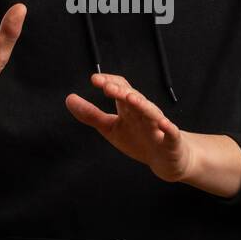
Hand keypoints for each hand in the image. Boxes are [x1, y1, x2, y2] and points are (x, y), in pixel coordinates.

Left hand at [65, 73, 192, 182]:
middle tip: (108, 88)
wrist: (166, 160)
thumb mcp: (110, 128)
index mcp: (130, 108)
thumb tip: (69, 98)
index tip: (94, 80)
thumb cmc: (139, 140)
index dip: (110, 83)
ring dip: (142, 105)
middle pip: (135, 99)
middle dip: (122, 92)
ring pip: (152, 113)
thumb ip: (90, 114)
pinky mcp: (171, 141)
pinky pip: (171, 133)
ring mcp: (159, 126)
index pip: (122, 89)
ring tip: (131, 99)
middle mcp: (145, 113)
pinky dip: (168, 128)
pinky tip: (164, 124)